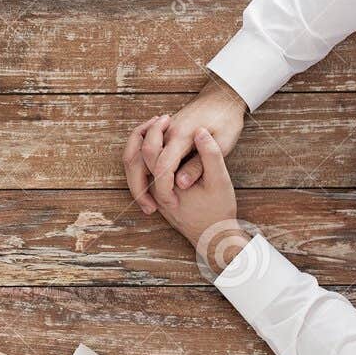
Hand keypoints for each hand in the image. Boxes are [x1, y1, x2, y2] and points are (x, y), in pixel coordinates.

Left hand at [128, 121, 249, 272]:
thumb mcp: (220, 181)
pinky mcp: (157, 195)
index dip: (156, 132)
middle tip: (160, 118)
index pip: (150, 154)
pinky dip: (149, 154)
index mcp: (166, 188)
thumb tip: (200, 133)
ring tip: (160, 126)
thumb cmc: (219, 210)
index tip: (168, 118)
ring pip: (137, 165)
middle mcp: (153, 192)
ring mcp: (153, 194)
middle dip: (144, 135)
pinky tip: (164, 143)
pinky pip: (145, 171)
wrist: (214, 236)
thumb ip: (209, 156)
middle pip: (135, 159)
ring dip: (144, 144)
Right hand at [130, 76, 248, 211]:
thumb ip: (201, 164)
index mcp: (182, 135)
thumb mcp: (224, 144)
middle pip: (138, 160)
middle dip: (140, 188)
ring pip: (134, 155)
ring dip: (135, 179)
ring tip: (148, 201)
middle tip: (151, 209)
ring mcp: (162, 131)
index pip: (162, 165)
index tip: (170, 204)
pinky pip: (140, 150)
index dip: (163, 189)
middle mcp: (166, 132)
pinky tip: (148, 184)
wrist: (222, 96)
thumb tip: (181, 184)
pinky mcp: (161, 133)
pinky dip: (138, 168)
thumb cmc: (227, 120)